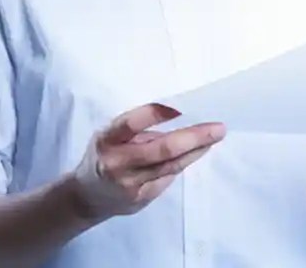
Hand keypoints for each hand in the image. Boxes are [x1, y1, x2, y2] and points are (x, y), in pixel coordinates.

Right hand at [70, 103, 225, 220]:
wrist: (87, 197)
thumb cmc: (104, 155)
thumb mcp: (111, 135)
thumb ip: (137, 129)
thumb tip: (179, 117)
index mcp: (107, 139)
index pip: (132, 123)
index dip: (156, 114)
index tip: (181, 106)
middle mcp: (117, 163)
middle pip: (162, 150)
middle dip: (194, 137)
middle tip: (218, 128)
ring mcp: (129, 184)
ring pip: (170, 166)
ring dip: (196, 151)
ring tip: (214, 137)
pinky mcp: (141, 199)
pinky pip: (167, 178)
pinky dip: (184, 162)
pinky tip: (197, 152)